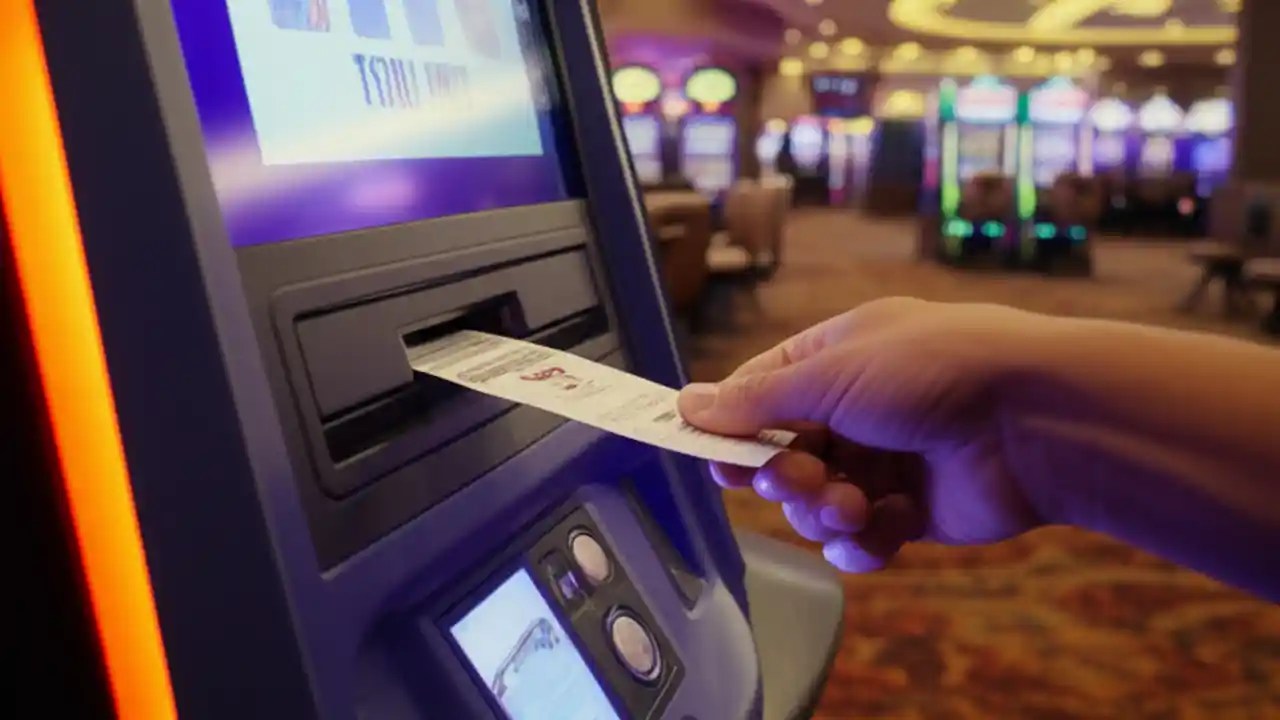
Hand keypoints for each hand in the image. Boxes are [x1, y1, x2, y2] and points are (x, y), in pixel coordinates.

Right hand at [677, 298, 1049, 571]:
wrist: (1039, 421)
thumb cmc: (934, 372)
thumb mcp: (834, 373)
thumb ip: (757, 399)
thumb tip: (686, 403)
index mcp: (837, 357)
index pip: (761, 391)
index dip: (730, 425)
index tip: (705, 455)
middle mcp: (857, 408)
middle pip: (782, 455)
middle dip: (783, 475)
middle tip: (798, 479)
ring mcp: (886, 462)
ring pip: (817, 504)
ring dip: (824, 511)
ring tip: (853, 507)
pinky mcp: (914, 513)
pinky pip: (862, 541)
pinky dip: (863, 544)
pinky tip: (880, 533)